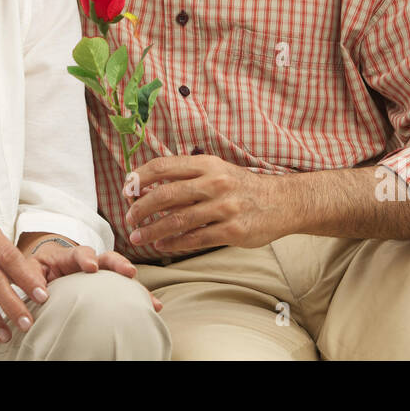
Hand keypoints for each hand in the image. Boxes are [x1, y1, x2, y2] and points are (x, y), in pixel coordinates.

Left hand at [28, 238, 162, 312]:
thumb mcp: (30, 269)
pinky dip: (139, 297)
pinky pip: (125, 290)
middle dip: (118, 264)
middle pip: (107, 258)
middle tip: (129, 272)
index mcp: (69, 256)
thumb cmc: (38, 268)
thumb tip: (41, 294)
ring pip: (120, 274)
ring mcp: (101, 274)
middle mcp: (89, 262)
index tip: (91, 267)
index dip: (86, 258)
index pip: (79, 253)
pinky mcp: (107, 286)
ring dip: (135, 285)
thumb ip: (31, 277)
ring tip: (150, 299)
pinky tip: (153, 308)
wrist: (47, 269)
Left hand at [124, 155, 287, 253]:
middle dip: (141, 208)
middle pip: (166, 194)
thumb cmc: (242, 187)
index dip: (139, 178)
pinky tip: (162, 246)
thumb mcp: (217, 170)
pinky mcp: (233, 230)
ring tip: (138, 237)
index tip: (127, 190)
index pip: (163, 166)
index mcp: (207, 164)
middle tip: (129, 219)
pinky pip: (196, 238)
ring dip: (153, 230)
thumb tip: (148, 186)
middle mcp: (214, 182)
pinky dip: (175, 243)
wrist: (282, 201)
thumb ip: (187, 176)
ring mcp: (224, 207)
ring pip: (178, 220)